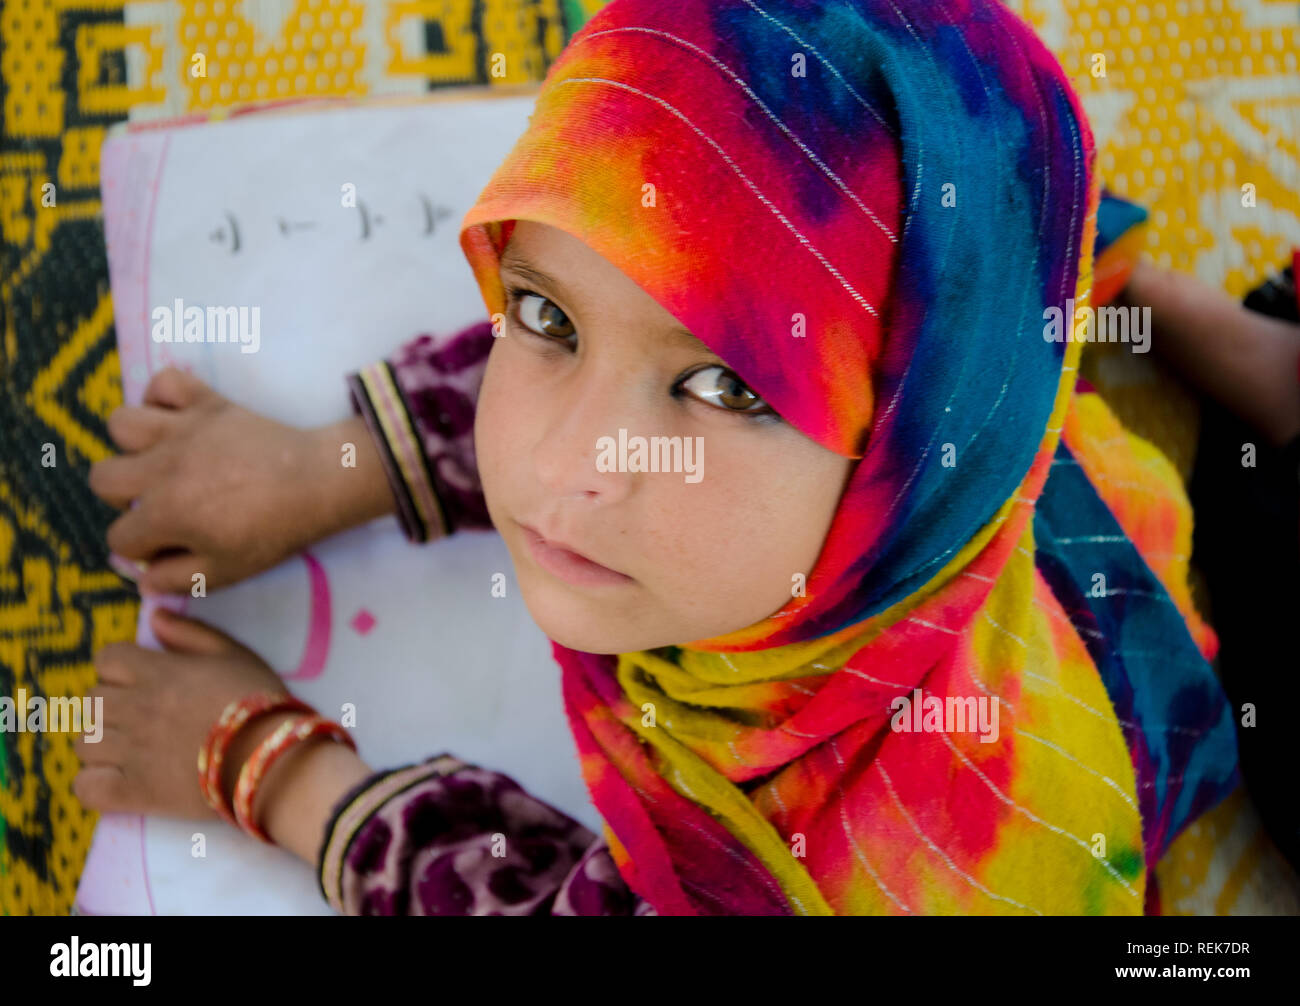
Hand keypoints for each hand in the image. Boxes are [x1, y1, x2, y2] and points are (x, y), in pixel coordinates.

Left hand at [73, 609, 291, 819]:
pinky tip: (118, 779)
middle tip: (142, 717)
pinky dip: (94, 783)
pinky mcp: (131, 792)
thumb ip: (190, 632)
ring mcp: (127, 752)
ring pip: (82, 743)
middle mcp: (133, 708)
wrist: (268, 758)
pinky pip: (85, 787)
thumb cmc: (258, 700)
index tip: (143, 679)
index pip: (106, 659)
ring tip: (131, 750)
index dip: (121, 667)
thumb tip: (153, 617)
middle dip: (112, 705)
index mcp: (155, 672)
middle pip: (91, 700)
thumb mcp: (234, 653)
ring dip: (103, 744)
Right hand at [89, 367, 394, 594]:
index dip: (142, 548)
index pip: (120, 537)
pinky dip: (163, 396)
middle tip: (161, 501)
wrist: (317, 482)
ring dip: (134, 444)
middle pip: (102, 477)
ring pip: (121, 424)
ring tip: (163, 458)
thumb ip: (178, 580)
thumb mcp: (227, 571)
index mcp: (164, 513)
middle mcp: (161, 468)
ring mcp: (181, 429)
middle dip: (124, 497)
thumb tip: (144, 580)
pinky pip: (165, 382)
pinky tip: (179, 419)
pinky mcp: (206, 401)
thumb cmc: (274, 531)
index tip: (171, 545)